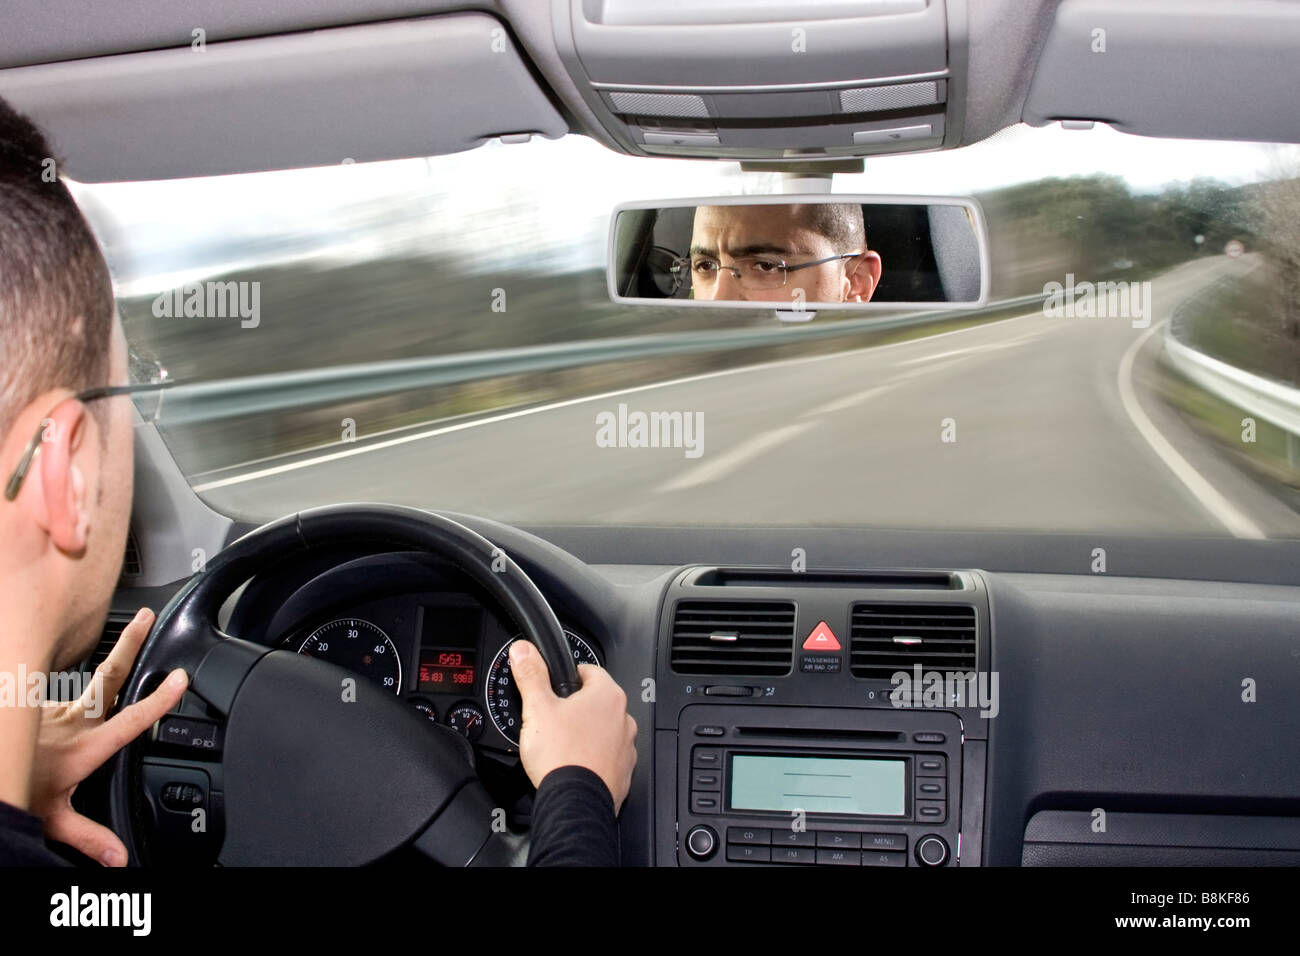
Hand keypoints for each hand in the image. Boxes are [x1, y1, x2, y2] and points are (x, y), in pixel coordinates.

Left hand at [30, 607, 188, 865]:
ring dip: (110, 658)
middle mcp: (71, 723)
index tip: (179, 679)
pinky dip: (76, 685)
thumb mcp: (52, 819)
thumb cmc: (10, 791)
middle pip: (109, 677)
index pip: (129, 722)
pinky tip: (80, 681)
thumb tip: (120, 857)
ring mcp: (51, 710)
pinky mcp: (34, 706)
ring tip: (127, 632)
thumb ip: (90, 837)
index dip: (157, 701)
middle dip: (132, 644)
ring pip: (88, 680)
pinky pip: (62, 692)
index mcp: (84, 748)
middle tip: (148, 617)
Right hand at [509, 639, 636, 812]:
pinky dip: (593, 756)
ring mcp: (626, 746)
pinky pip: (608, 755)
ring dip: (587, 732)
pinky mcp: (623, 770)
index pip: (590, 670)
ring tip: (562, 742)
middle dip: (576, 706)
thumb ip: (531, 675)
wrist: (575, 803)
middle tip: (553, 717)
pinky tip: (574, 762)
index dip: (568, 675)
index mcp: (607, 695)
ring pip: (604, 729)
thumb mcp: (537, 708)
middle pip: (597, 701)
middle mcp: (623, 718)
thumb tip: (524, 651)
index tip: (556, 683)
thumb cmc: (561, 757)